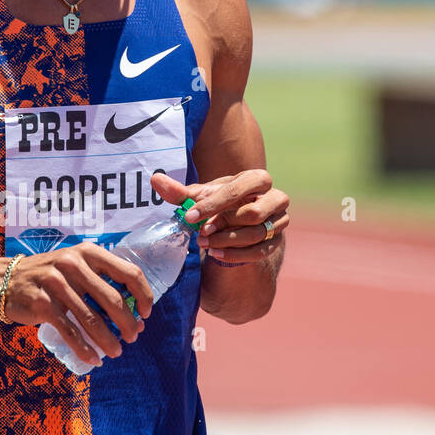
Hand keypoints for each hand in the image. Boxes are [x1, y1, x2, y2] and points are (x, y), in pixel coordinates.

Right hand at [3, 242, 153, 364]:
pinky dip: (84, 349)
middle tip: (133, 336)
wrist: (5, 281)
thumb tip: (134, 314)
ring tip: (117, 351)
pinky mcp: (42, 304)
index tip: (146, 313)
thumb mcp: (75, 265)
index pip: (129, 272)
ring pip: (92, 320)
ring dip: (109, 341)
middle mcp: (73, 264)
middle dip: (128, 323)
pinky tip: (93, 359)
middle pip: (113, 300)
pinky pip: (70, 332)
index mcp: (88, 252)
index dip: (143, 295)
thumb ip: (100, 281)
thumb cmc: (49, 276)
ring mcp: (56, 284)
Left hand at [150, 169, 289, 265]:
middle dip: (223, 224)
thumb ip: (180, 192)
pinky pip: (261, 252)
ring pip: (257, 234)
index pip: (240, 189)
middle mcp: (276, 198)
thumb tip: (155, 179)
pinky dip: (237, 255)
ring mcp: (279, 221)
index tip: (190, 215)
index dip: (214, 204)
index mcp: (258, 179)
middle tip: (199, 233)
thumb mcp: (201, 196)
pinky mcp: (277, 241)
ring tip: (204, 244)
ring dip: (227, 241)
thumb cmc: (220, 203)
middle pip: (253, 214)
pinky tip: (216, 255)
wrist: (239, 221)